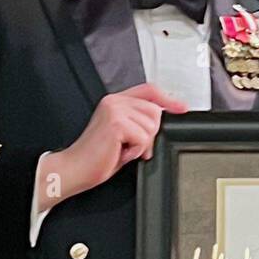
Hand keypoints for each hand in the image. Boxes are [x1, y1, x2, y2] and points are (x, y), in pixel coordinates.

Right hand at [43, 84, 186, 204]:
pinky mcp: (116, 123)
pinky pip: (144, 138)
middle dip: (150, 134)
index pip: (149, 90)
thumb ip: (138, 122)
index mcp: (116, 101)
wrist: (76, 168)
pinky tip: (120, 153)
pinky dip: (135, 151)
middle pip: (155, 111)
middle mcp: (114, 101)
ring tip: (123, 149)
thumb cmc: (97, 156)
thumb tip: (161, 122)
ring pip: (152, 126)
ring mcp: (115, 110)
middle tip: (133, 147)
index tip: (182, 108)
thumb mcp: (123, 134)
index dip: (168, 99)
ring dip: (142, 144)